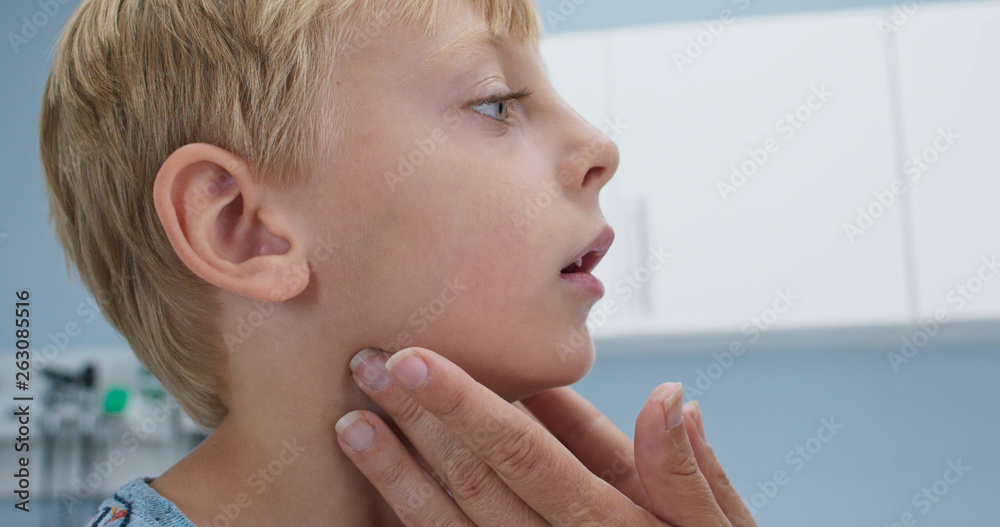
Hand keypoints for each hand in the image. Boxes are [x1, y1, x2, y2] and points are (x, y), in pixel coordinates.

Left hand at [336, 346, 756, 525]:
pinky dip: (411, 517)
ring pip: (448, 524)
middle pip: (473, 483)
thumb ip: (690, 470)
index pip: (524, 457)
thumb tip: (670, 397)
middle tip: (367, 366)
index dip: (467, 408)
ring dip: (396, 473)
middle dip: (417, 422)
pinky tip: (379, 483)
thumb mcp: (720, 526)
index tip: (415, 360)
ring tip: (351, 423)